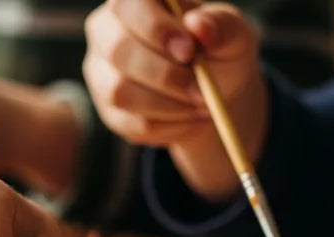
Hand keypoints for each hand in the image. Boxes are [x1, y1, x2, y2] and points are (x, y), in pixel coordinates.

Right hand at [83, 0, 267, 200]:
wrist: (211, 88)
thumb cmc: (217, 49)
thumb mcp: (232, 34)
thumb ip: (221, 26)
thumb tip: (199, 26)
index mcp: (134, 1)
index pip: (129, 4)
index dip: (155, 28)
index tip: (188, 50)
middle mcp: (107, 31)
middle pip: (118, 51)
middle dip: (165, 75)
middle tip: (201, 90)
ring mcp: (102, 72)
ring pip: (121, 92)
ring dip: (168, 105)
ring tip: (201, 104)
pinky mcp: (109, 109)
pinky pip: (131, 123)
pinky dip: (169, 126)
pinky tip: (190, 118)